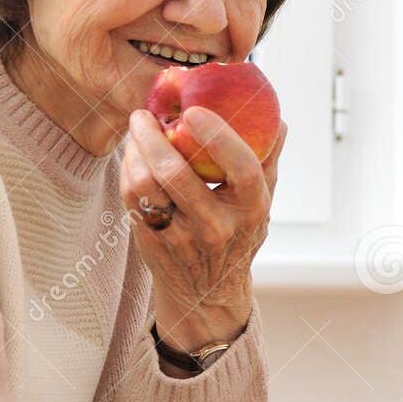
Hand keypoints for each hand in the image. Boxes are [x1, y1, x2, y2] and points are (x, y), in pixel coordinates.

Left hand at [122, 107, 287, 351]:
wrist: (208, 291)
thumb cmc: (239, 232)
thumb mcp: (263, 200)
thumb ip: (267, 158)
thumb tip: (275, 116)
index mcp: (252, 209)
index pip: (242, 168)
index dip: (219, 136)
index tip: (194, 110)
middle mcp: (217, 227)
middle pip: (177, 174)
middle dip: (153, 136)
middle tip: (144, 113)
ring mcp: (182, 238)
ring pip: (146, 186)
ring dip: (134, 151)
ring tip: (136, 131)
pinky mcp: (153, 242)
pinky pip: (132, 199)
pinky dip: (128, 170)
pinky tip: (132, 156)